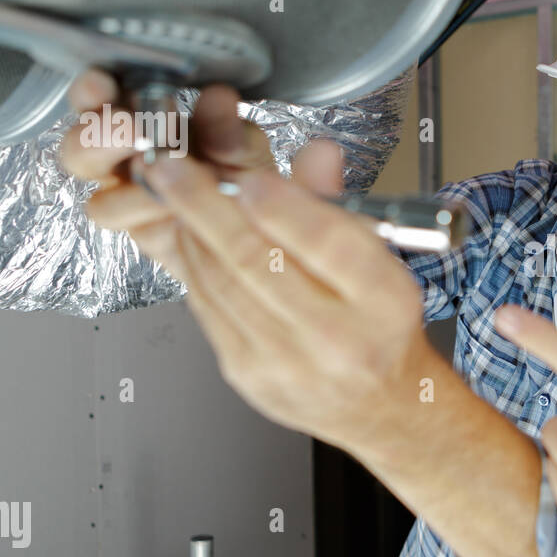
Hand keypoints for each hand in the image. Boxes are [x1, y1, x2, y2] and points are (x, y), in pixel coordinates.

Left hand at [81, 80, 428, 451]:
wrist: (376, 404)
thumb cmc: (378, 324)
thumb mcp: (381, 260)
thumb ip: (340, 205)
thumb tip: (315, 152)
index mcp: (384, 301)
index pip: (328, 244)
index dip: (281, 206)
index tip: (247, 176)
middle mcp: (340, 339)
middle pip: (259, 262)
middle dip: (205, 207)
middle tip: (171, 168)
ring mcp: (289, 363)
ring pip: (223, 284)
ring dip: (190, 230)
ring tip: (172, 191)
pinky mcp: (248, 375)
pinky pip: (208, 309)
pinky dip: (192, 265)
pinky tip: (188, 235)